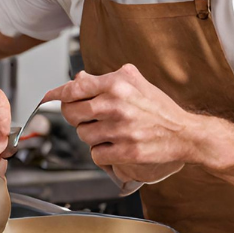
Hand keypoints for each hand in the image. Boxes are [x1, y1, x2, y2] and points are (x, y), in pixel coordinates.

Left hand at [42, 64, 195, 184]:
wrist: (185, 133)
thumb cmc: (160, 108)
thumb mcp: (136, 83)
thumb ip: (106, 79)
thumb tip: (79, 78)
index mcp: (117, 85)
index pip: (74, 89)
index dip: (56, 94)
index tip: (48, 97)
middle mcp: (116, 105)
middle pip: (72, 114)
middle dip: (75, 117)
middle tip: (87, 118)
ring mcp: (120, 130)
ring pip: (83, 135)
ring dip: (91, 136)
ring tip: (109, 132)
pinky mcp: (126, 151)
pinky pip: (96, 154)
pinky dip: (101, 153)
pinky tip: (114, 146)